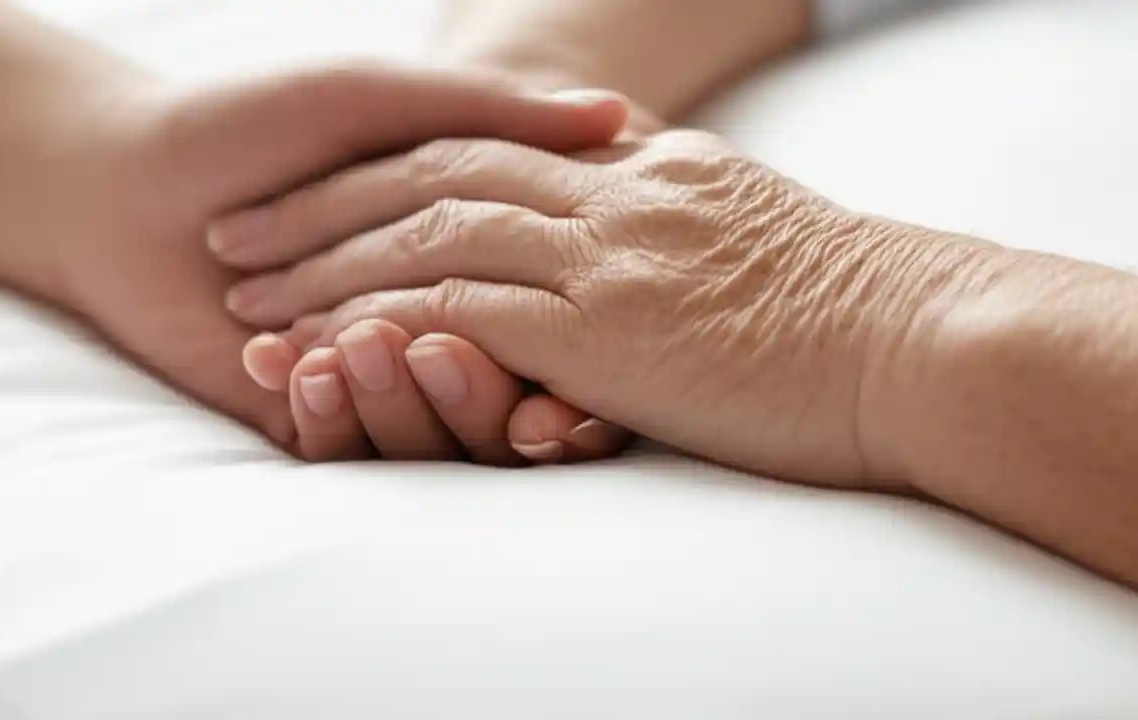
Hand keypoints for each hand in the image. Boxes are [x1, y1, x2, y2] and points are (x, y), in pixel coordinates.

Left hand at [59, 65, 631, 454]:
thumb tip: (616, 114)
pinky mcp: (307, 418)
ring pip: (424, 433)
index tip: (578, 357)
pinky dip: (325, 413)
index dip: (571, 344)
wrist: (127, 179)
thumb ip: (490, 113)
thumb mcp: (380, 99)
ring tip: (352, 347)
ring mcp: (369, 378)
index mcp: (475, 259)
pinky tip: (287, 363)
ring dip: (397, 400)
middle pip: (495, 395)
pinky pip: (341, 448)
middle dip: (472, 388)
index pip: (553, 317)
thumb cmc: (258, 123)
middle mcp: (434, 325)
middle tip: (437, 355)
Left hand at [218, 129, 985, 487]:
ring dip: (327, 267)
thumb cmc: (852, 306)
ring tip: (245, 295)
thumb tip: (625, 220)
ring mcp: (601, 251)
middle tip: (239, 236)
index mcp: (637, 166)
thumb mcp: (751, 233)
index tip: (317, 196)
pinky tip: (317, 345)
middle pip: (430, 178)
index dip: (388, 171)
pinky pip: (460, 308)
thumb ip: (674, 214)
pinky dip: (377, 321)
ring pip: (427, 237)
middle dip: (323, 207)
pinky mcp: (600, 320)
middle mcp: (606, 193)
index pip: (484, 150)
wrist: (922, 340)